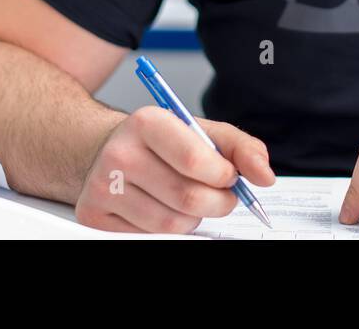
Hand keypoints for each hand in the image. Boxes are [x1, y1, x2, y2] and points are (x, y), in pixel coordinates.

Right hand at [75, 106, 275, 233]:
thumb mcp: (200, 130)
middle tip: (222, 195)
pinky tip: (162, 206)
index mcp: (147, 122)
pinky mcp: (94, 214)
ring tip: (187, 197)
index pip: (194, 159)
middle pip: (187, 197)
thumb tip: (264, 175)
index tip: (230, 176)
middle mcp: (119, 153)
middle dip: (219, 202)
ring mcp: (102, 186)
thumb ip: (240, 147)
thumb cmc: (162, 141)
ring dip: (193, 217)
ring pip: (171, 223)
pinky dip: (168, 227)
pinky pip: (149, 236)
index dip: (223, 175)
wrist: (108, 148)